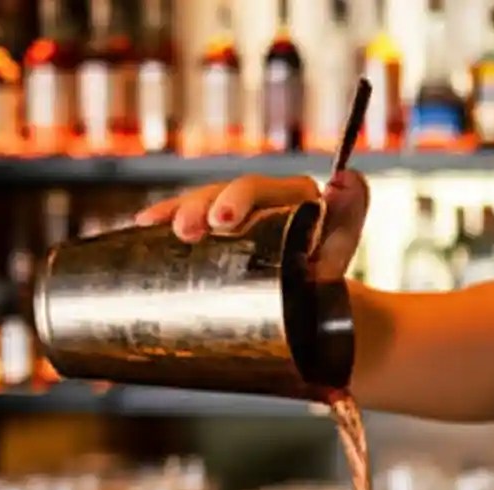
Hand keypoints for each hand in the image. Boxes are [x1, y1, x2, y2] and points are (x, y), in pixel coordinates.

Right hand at [133, 170, 370, 282]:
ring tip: (161, 228)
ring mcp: (235, 214)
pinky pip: (187, 217)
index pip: (263, 187)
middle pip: (225, 192)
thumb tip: (348, 177)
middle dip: (201, 206)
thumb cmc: (325, 280)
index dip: (239, 197)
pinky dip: (165, 217)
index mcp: (294, 197)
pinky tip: (143, 224)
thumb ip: (349, 215)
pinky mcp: (214, 231)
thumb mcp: (337, 253)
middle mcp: (263, 200)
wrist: (314, 309)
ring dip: (180, 211)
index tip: (222, 221)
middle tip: (189, 231)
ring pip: (203, 201)